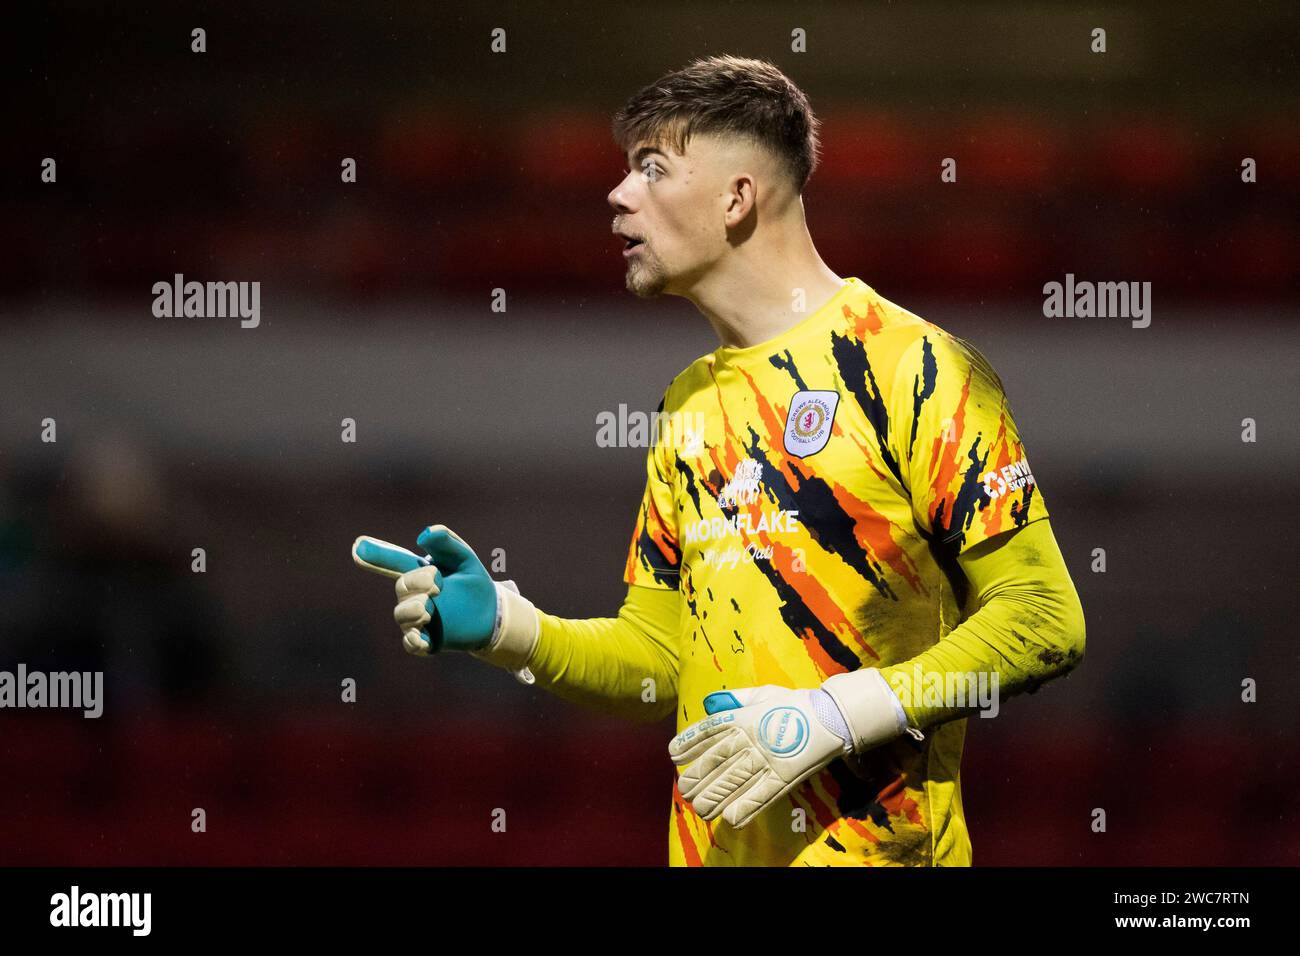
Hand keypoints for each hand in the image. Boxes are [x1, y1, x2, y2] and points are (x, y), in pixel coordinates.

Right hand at [352, 525, 496, 654]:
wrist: (492, 613)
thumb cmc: (472, 581)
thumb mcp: (463, 557)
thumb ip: (446, 542)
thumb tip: (424, 533)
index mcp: (419, 572)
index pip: (395, 561)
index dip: (376, 554)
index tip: (358, 546)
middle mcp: (414, 595)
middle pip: (402, 586)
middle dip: (416, 582)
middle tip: (438, 585)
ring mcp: (419, 619)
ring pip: (402, 615)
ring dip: (412, 610)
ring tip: (429, 609)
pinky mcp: (428, 641)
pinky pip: (411, 644)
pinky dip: (412, 641)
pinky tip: (419, 638)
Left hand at [669, 685, 851, 829]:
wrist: (830, 715)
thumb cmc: (794, 703)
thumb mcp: (762, 693)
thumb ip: (735, 699)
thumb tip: (709, 701)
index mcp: (744, 717)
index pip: (709, 731)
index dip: (689, 742)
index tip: (674, 754)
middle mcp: (751, 738)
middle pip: (717, 760)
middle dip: (697, 776)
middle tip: (684, 790)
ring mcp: (767, 758)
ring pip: (734, 780)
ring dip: (714, 796)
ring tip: (700, 808)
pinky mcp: (784, 776)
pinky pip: (762, 794)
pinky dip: (745, 808)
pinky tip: (730, 818)